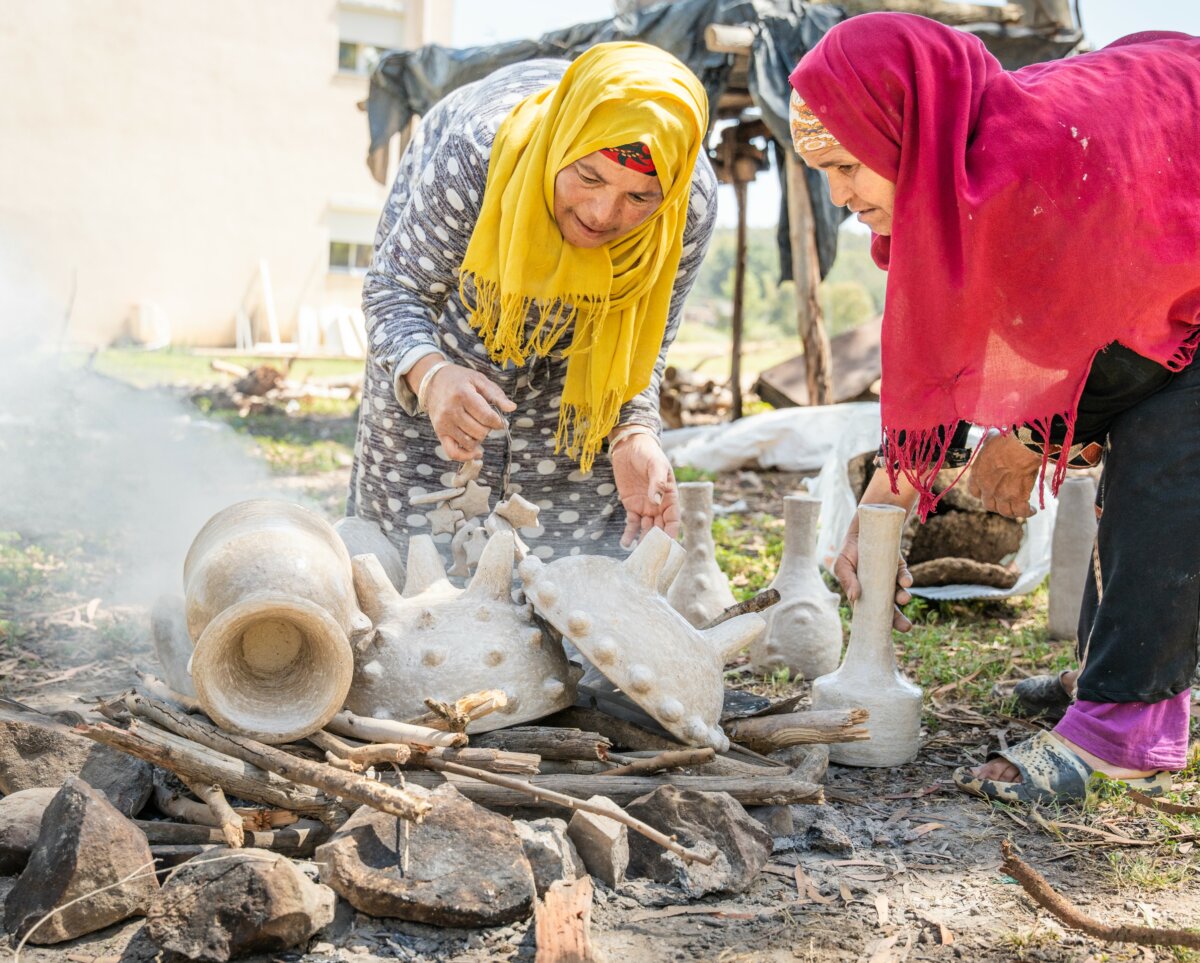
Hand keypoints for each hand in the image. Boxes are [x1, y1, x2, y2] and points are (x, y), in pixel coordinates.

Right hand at [415, 360, 515, 461]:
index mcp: (462, 395)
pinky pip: (452, 453)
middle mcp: (451, 411)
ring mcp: (444, 423)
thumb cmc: (460, 380)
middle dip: (488, 429)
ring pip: (469, 443)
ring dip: (479, 439)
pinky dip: (465, 456)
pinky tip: (476, 452)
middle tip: (486, 421)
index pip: (486, 417)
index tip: (501, 421)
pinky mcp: (439, 433)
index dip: (498, 422)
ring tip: (478, 428)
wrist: (433, 381)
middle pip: (479, 432)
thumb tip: (512, 408)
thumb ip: (496, 395)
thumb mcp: (479, 380)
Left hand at [611, 434, 679, 548]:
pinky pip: (632, 524)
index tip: (668, 544)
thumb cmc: (648, 453)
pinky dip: (629, 534)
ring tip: (638, 555)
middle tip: (652, 556)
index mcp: (670, 496)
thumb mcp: (655, 464)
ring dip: (643, 541)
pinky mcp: (631, 506)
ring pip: (646, 529)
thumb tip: (655, 501)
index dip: (672, 532)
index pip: (673, 518)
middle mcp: (659, 505)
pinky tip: (625, 543)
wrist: (629, 446)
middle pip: (660, 528)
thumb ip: (656, 482)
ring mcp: (645, 507)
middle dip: (657, 542)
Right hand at [833, 520, 913, 631]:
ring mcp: (890, 579)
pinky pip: (905, 576)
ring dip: (903, 598)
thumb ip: (846, 580)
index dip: (878, 622)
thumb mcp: (842, 564)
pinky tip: (906, 582)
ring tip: (903, 598)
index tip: (883, 632)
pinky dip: (906, 579)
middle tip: (906, 627)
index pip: (872, 612)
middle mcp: (879, 589)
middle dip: (898, 619)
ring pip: (900, 594)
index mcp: (864, 593)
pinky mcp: (900, 567)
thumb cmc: (850, 549)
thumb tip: (854, 597)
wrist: (864, 526)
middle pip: (890, 608)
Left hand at [968, 430, 1040, 518]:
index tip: (989, 492)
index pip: (974, 491)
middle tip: (1006, 500)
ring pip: (1004, 511)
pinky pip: (1020, 512)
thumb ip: (989, 448)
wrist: (1020, 446)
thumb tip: (993, 440)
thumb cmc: (1005, 440)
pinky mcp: (1017, 497)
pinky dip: (1026, 512)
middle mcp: (987, 487)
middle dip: (996, 504)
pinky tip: (1031, 510)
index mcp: (977, 474)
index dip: (981, 493)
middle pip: (988, 505)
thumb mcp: (989, 442)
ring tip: (1020, 508)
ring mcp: (1002, 494)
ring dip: (1011, 511)